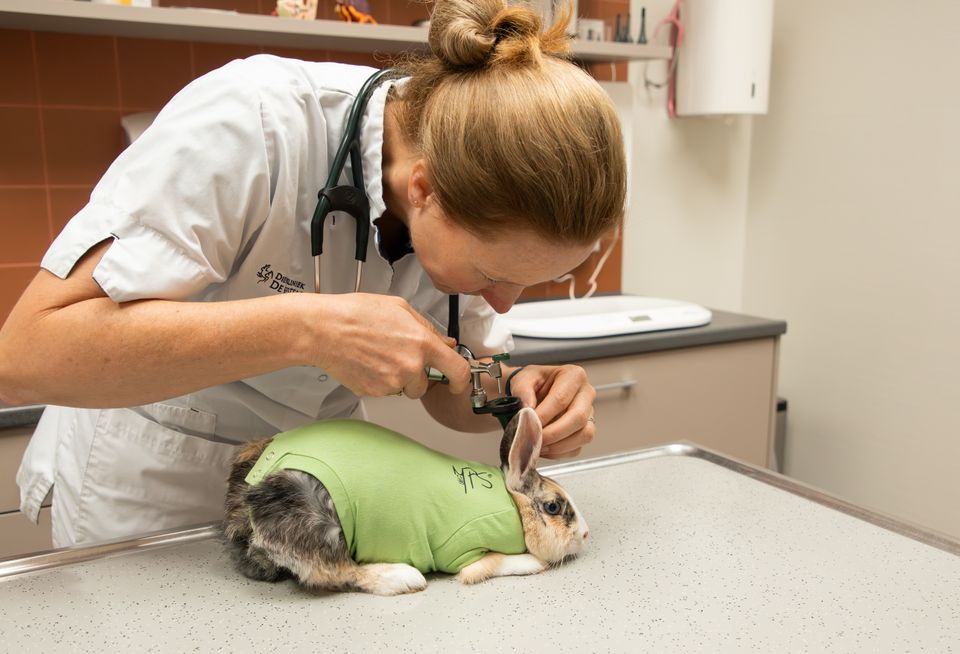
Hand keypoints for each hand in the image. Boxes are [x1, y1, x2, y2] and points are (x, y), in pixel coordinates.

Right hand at [308, 294, 470, 398]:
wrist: (324, 329)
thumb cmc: (357, 314)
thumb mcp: (400, 308)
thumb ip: (428, 328)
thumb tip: (446, 342)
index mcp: (422, 343)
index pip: (457, 370)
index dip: (462, 380)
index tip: (458, 383)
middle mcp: (410, 366)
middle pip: (425, 385)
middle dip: (417, 375)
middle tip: (398, 357)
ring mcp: (392, 382)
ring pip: (404, 388)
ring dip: (398, 379)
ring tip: (378, 356)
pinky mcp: (374, 392)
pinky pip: (385, 391)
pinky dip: (379, 381)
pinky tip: (367, 362)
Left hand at [507, 364, 595, 458]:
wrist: (533, 391)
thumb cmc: (532, 382)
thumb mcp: (523, 379)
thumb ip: (523, 391)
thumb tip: (527, 409)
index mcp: (574, 376)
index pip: (561, 399)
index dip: (544, 415)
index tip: (529, 424)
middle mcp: (586, 394)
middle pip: (578, 418)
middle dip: (553, 433)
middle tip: (534, 439)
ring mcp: (589, 414)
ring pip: (583, 435)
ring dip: (558, 445)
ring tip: (538, 445)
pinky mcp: (584, 431)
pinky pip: (577, 447)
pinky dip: (559, 452)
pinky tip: (543, 448)